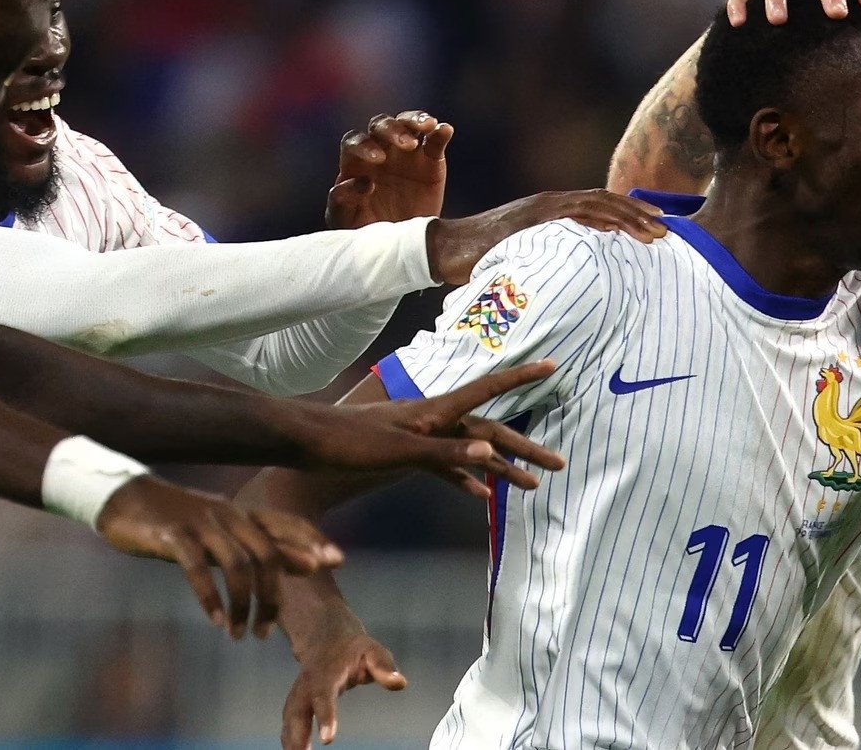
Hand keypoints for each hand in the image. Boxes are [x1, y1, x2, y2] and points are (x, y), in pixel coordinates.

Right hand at [96, 475, 343, 639]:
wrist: (125, 499)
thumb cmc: (180, 521)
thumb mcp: (225, 533)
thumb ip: (262, 546)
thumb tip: (311, 564)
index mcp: (242, 512)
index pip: (287, 522)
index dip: (313, 539)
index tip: (337, 560)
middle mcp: (229, 515)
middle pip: (267, 555)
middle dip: (272, 597)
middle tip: (265, 633)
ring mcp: (202, 524)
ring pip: (238, 565)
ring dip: (243, 604)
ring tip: (240, 635)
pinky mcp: (173, 536)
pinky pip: (198, 568)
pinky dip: (211, 597)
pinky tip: (215, 619)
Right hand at [282, 628, 404, 749]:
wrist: (327, 637)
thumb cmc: (354, 650)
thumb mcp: (372, 651)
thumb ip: (384, 666)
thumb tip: (400, 682)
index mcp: (326, 674)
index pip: (324, 696)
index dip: (325, 716)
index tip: (327, 740)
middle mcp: (307, 685)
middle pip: (298, 711)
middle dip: (298, 736)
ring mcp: (298, 695)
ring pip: (290, 719)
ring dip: (291, 742)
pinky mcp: (295, 704)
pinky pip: (288, 724)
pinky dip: (289, 741)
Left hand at [303, 360, 566, 496]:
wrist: (302, 444)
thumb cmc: (347, 444)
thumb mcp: (398, 451)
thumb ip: (446, 451)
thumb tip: (492, 448)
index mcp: (435, 412)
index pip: (488, 389)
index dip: (521, 377)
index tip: (552, 364)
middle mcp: (434, 419)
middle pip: (491, 429)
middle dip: (526, 448)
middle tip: (559, 464)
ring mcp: (421, 437)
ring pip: (472, 450)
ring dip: (502, 467)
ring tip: (532, 485)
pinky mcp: (405, 454)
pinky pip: (447, 467)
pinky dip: (466, 479)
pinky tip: (481, 496)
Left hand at [326, 110, 453, 228]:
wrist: (402, 245)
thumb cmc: (367, 232)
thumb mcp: (347, 222)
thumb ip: (342, 201)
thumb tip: (361, 181)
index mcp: (355, 162)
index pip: (354, 142)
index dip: (364, 146)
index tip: (378, 160)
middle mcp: (380, 150)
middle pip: (380, 125)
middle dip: (392, 130)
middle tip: (405, 145)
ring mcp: (406, 152)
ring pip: (407, 123)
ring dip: (415, 120)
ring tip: (428, 126)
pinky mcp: (431, 159)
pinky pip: (435, 140)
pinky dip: (441, 132)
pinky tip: (445, 130)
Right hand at [426, 189, 666, 284]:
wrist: (448, 249)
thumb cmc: (487, 256)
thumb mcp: (530, 254)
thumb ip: (554, 254)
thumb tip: (583, 273)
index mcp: (555, 209)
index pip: (602, 205)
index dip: (632, 212)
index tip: (658, 225)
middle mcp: (552, 202)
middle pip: (605, 202)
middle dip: (638, 215)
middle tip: (667, 231)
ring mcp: (541, 209)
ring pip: (594, 206)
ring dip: (626, 218)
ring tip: (652, 233)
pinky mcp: (529, 220)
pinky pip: (568, 217)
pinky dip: (595, 222)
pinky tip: (616, 232)